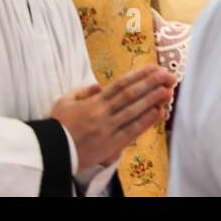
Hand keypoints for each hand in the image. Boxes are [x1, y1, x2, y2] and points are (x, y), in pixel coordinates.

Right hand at [51, 65, 176, 168]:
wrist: (51, 152)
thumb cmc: (57, 126)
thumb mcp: (64, 102)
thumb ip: (82, 91)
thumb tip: (99, 85)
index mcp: (94, 102)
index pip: (121, 84)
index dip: (139, 75)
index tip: (154, 68)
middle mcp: (103, 113)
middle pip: (131, 94)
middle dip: (151, 83)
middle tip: (169, 75)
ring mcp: (109, 129)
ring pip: (134, 111)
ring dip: (153, 100)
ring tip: (168, 91)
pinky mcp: (111, 144)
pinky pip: (132, 131)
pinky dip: (146, 121)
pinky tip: (158, 113)